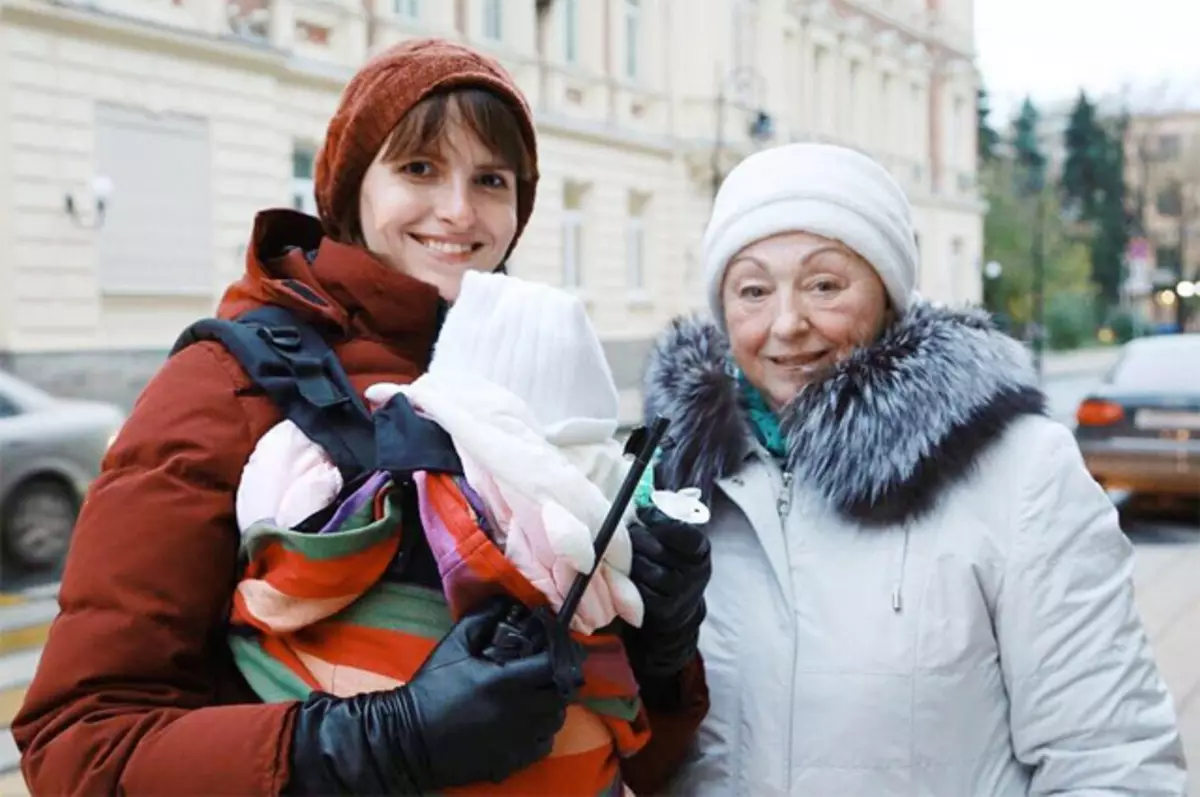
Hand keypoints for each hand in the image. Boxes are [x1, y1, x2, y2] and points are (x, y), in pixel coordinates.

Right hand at [285, 598, 583, 793]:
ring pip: (555, 721)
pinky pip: (543, 746)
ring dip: (552, 706)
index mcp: (505, 682)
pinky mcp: (510, 761)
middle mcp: (517, 713)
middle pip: (560, 695)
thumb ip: (481, 619)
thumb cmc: (431, 687)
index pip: (552, 665)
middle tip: (547, 671)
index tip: (553, 647)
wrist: (408, 737)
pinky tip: (528, 722)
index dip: (558, 654)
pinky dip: (543, 732)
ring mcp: (516, 741)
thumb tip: (506, 600)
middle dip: (558, 680)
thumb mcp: (453, 646)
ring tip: (538, 695)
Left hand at [625, 504, 711, 676]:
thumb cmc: (672, 561)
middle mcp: (696, 573)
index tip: (643, 512)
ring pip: (644, 569)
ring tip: (628, 552)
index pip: (684, 533)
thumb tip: (642, 499)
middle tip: (629, 532)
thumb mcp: (678, 539)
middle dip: (639, 538)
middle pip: (658, 549)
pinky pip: (637, 589)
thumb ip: (665, 519)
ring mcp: (681, 594)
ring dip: (631, 559)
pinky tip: (628, 573)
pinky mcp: (664, 610)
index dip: (660, 521)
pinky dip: (628, 580)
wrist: (680, 604)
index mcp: (701, 550)